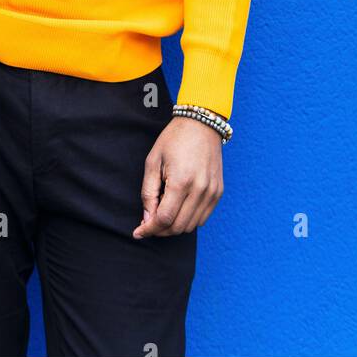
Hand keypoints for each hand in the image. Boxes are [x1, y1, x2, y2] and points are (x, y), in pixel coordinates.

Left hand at [132, 115, 223, 237]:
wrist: (201, 124)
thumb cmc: (173, 140)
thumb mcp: (153, 161)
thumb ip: (148, 193)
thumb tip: (147, 219)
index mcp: (181, 181)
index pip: (165, 219)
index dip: (149, 229)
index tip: (138, 232)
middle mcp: (200, 190)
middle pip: (178, 227)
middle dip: (160, 230)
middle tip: (148, 222)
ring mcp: (211, 192)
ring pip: (191, 226)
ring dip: (174, 226)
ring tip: (163, 210)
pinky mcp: (218, 192)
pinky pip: (203, 218)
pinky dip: (188, 219)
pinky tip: (178, 207)